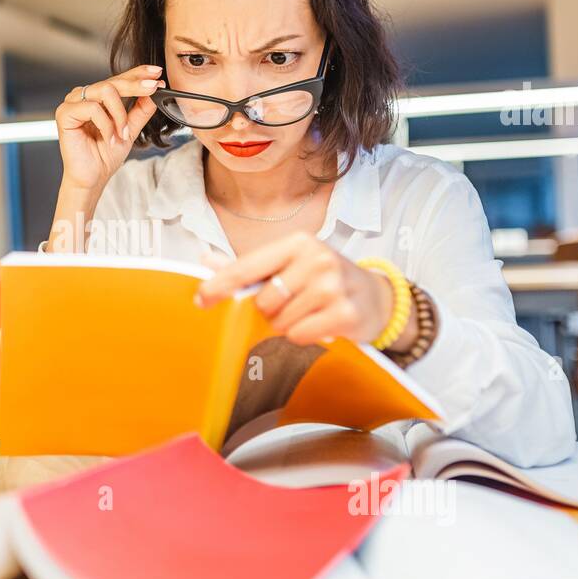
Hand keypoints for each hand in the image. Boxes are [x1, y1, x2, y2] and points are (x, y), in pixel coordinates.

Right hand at [55, 65, 162, 193]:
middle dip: (136, 86)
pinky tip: (109, 139)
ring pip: (105, 91)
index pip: (118, 79)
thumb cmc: (105, 156)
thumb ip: (141, 110)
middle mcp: (83, 96)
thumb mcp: (130, 129)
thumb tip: (154, 91)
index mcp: (96, 97)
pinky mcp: (64, 113)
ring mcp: (72, 103)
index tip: (157, 73)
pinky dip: (106, 125)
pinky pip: (93, 108)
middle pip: (113, 81)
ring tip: (122, 134)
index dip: (137, 74)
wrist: (92, 178)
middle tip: (153, 88)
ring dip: (120, 114)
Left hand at [194, 233, 408, 348]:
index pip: (248, 266)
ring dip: (287, 324)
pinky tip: (319, 324)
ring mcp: (332, 286)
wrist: (377, 297)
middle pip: (263, 301)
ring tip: (309, 313)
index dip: (220, 285)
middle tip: (291, 304)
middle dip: (269, 310)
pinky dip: (303, 336)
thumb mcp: (291, 264)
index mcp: (298, 242)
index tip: (200, 299)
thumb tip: (205, 259)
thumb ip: (250, 266)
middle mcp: (317, 259)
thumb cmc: (325, 279)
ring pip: (280, 322)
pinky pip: (299, 336)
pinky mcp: (345, 314)